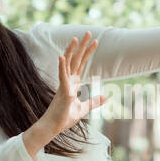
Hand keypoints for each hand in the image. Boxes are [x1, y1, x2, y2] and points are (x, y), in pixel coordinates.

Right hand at [27, 33, 109, 150]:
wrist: (53, 127)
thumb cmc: (65, 118)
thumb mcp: (83, 109)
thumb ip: (94, 101)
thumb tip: (106, 96)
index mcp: (73, 84)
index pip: (82, 64)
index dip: (88, 52)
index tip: (95, 42)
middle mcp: (68, 81)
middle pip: (76, 59)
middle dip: (83, 46)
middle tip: (89, 32)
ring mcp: (64, 85)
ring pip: (68, 64)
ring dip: (72, 50)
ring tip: (76, 38)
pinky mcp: (62, 91)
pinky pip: (62, 77)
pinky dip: (62, 66)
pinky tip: (62, 56)